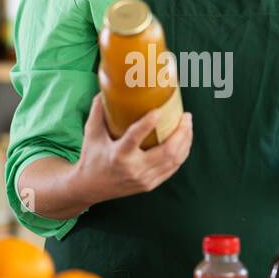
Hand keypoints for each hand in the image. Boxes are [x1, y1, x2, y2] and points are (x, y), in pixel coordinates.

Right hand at [72, 94, 193, 204]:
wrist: (90, 188)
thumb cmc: (91, 157)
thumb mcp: (91, 133)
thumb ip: (98, 110)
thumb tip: (106, 89)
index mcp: (118, 155)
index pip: (134, 138)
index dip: (147, 124)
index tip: (159, 111)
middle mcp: (134, 169)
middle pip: (166, 152)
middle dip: (181, 132)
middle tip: (186, 116)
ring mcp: (144, 179)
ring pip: (174, 160)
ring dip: (185, 141)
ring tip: (188, 125)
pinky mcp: (150, 185)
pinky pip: (172, 168)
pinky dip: (181, 153)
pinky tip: (184, 141)